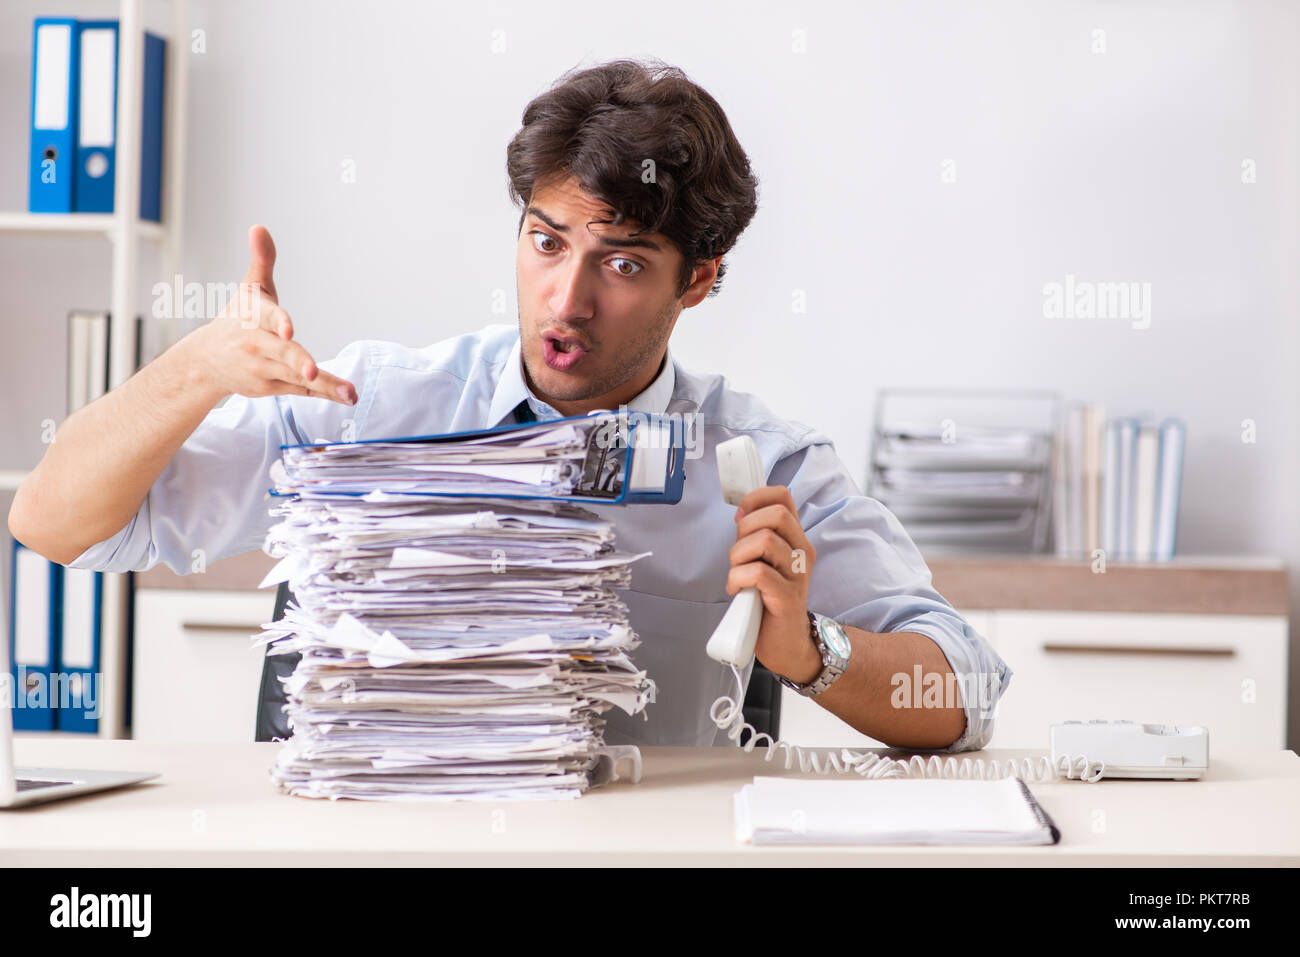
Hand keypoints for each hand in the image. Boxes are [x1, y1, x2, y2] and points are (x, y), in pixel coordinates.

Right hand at [182, 225, 357, 406]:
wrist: (206, 361)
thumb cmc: (237, 319)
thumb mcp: (250, 289)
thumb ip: (262, 260)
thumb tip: (259, 227)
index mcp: (253, 317)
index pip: (268, 317)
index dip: (279, 322)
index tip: (288, 329)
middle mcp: (257, 345)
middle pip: (283, 353)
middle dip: (298, 361)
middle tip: (311, 371)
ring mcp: (263, 369)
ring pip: (296, 377)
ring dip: (324, 384)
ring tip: (350, 393)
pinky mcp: (271, 387)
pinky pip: (301, 391)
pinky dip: (324, 393)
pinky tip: (346, 397)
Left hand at [725, 485, 822, 683]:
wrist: (787, 642)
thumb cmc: (770, 599)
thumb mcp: (765, 560)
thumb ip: (757, 535)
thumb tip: (740, 512)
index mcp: (796, 538)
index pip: (783, 496)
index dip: (756, 499)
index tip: (740, 519)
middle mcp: (802, 551)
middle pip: (775, 514)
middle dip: (745, 529)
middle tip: (739, 554)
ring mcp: (798, 574)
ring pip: (763, 541)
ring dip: (738, 557)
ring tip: (737, 575)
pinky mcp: (787, 597)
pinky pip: (757, 573)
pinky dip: (737, 579)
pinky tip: (737, 590)